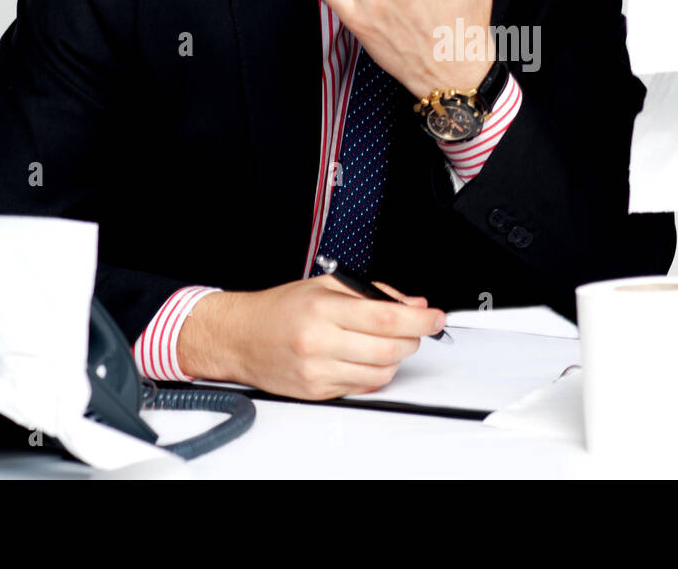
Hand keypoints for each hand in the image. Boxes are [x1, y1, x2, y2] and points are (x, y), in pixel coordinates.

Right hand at [176, 278, 445, 399]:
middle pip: (389, 348)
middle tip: (415, 328)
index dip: (420, 319)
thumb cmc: (282, 309)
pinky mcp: (318, 391)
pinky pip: (364, 386)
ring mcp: (318, 371)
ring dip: (396, 357)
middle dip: (413, 339)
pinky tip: (366, 357)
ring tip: (386, 341)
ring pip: (381, 371)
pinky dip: (375, 372)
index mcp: (324, 309)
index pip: (387, 317)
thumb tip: (413, 303)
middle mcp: (320, 342)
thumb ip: (374, 292)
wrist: (241, 337)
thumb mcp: (327, 285)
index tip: (436, 317)